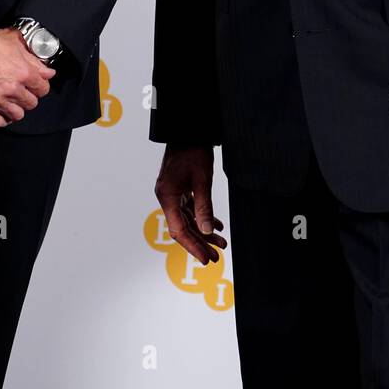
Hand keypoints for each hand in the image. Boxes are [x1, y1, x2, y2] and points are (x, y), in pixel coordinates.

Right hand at [0, 27, 53, 128]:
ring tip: (11, 102)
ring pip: (17, 115)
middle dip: (28, 97)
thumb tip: (49, 72)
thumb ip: (34, 61)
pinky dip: (0, 118)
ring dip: (15, 109)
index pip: (43, 89)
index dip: (40, 86)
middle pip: (31, 103)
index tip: (35, 85)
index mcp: (23, 72)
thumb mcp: (13, 45)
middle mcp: (13, 88)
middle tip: (21, 92)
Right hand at [155, 144, 226, 265]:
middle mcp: (167, 197)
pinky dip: (203, 217)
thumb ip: (204, 206)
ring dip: (204, 231)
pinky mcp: (180, 188)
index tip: (206, 258)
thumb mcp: (202, 179)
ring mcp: (173, 193)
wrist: (187, 130)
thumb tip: (207, 231)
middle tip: (216, 257)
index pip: (179, 230)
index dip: (193, 246)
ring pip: (188, 219)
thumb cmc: (193, 150)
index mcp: (167, 196)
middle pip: (183, 227)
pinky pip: (190, 208)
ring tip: (221, 243)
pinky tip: (217, 226)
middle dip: (200, 242)